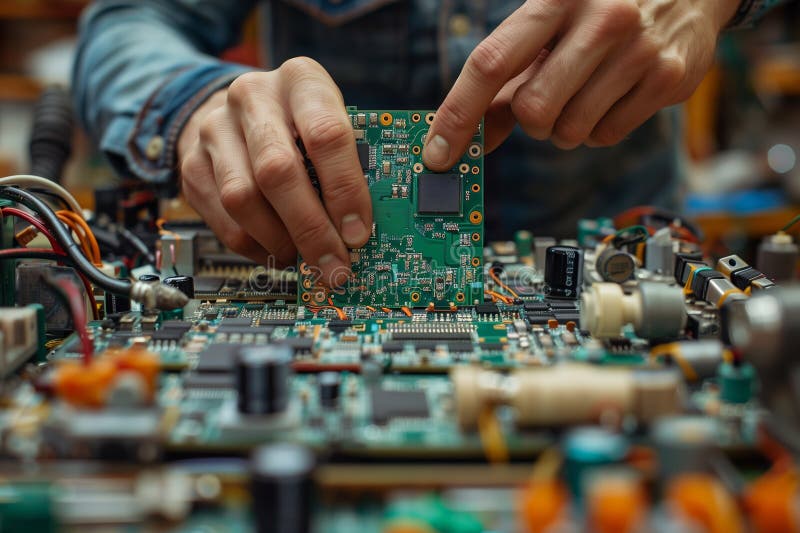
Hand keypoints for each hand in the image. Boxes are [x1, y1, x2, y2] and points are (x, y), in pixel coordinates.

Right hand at [178, 57, 371, 285]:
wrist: (239, 111)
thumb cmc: (301, 123)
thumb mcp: (333, 124)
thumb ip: (351, 166)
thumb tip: (362, 233)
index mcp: (300, 81)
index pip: (326, 135)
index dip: (345, 191)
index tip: (358, 233)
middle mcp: (252, 97)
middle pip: (277, 171)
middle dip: (311, 229)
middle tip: (334, 263)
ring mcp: (215, 130)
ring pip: (243, 200)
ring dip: (281, 241)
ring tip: (306, 256)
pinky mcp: (193, 165)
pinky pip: (224, 221)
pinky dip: (257, 247)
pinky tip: (278, 249)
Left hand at [424, 0, 739, 168]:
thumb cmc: (599, 11)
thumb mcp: (550, 26)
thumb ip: (508, 79)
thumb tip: (471, 139)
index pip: (491, 62)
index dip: (458, 114)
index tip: (437, 154)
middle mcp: (599, 18)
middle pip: (532, 109)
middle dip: (531, 120)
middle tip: (548, 97)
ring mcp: (639, 49)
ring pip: (569, 132)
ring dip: (564, 127)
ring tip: (585, 91)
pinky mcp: (668, 79)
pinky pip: (606, 136)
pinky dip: (598, 129)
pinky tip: (612, 95)